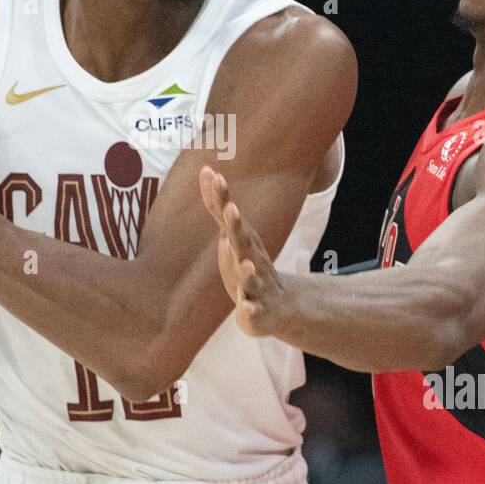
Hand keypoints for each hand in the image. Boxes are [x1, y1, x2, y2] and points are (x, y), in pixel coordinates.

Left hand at [199, 165, 287, 336]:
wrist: (277, 307)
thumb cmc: (248, 264)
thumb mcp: (233, 233)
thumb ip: (218, 207)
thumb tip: (207, 171)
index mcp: (243, 242)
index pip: (230, 217)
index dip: (222, 198)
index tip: (215, 176)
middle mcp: (251, 259)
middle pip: (243, 241)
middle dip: (237, 226)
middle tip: (231, 209)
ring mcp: (255, 285)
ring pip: (251, 277)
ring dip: (248, 269)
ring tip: (245, 263)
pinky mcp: (255, 311)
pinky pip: (252, 311)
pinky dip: (248, 310)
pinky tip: (244, 308)